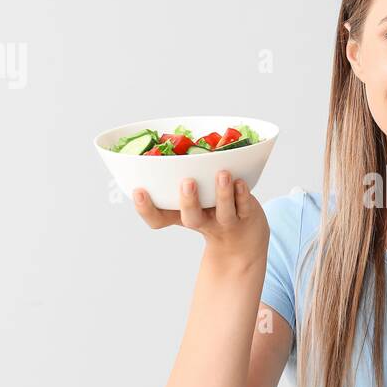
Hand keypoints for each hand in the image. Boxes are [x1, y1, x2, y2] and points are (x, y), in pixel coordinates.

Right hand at [133, 170, 268, 265]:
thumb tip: (165, 146)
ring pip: (223, 212)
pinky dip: (243, 194)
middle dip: (188, 201)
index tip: (138, 191)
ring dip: (222, 194)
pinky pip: (245, 207)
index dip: (146, 209)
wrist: (244, 240)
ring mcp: (226, 222)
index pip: (159, 219)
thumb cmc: (211, 211)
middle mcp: (204, 221)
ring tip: (222, 174)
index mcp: (182, 215)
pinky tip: (241, 181)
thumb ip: (181, 177)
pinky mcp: (247, 218)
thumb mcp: (193, 199)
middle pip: (192, 218)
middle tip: (187, 182)